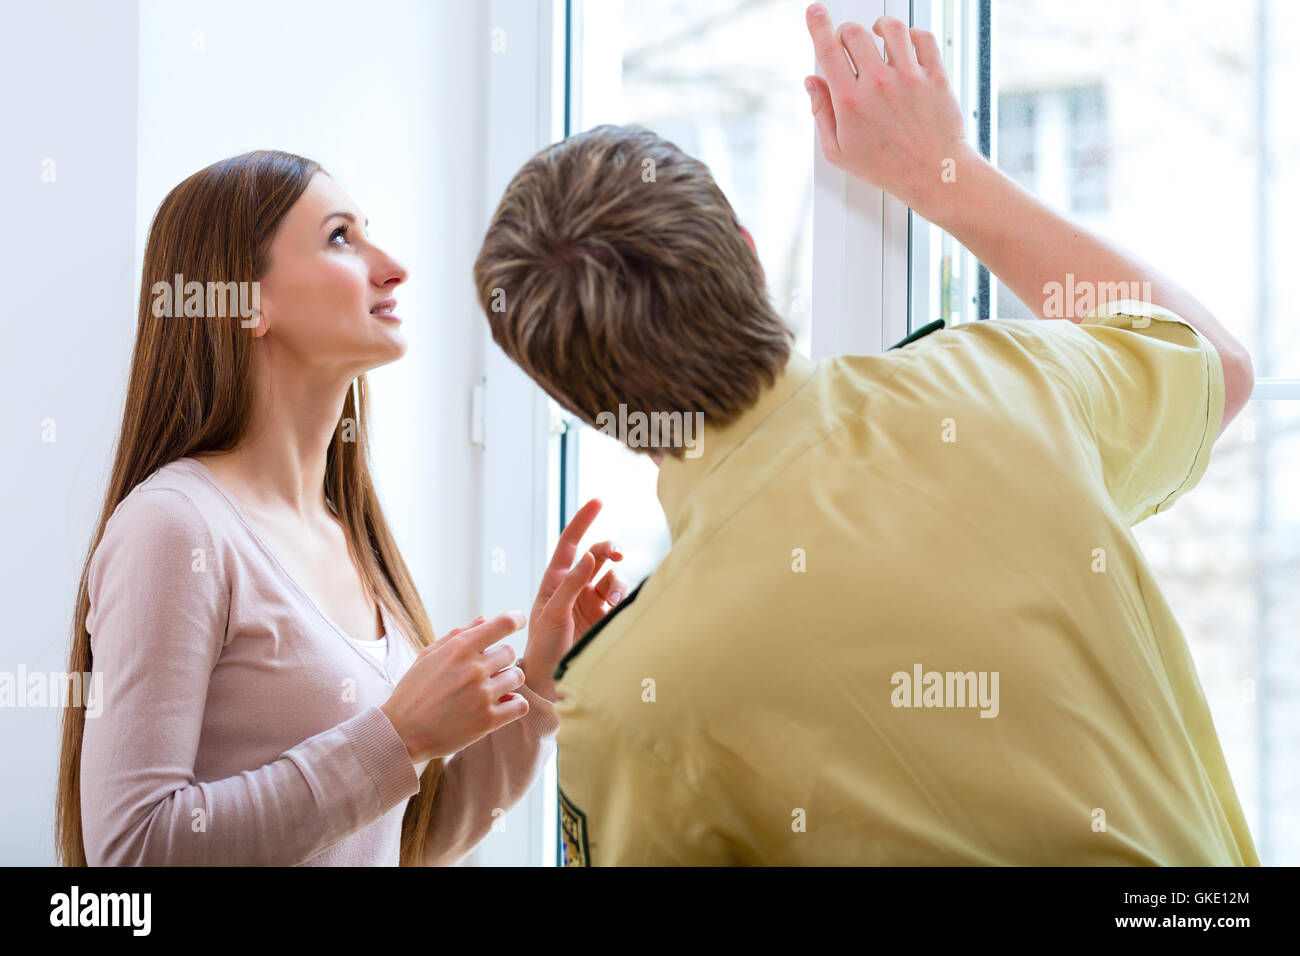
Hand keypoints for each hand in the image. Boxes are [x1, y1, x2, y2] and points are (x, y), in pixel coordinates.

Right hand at [380, 611, 528, 763]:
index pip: (503, 624)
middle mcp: (474, 669)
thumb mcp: (428, 656)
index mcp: (460, 649)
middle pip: (510, 652)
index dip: (516, 619)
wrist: (401, 733)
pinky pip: (520, 705)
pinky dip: (514, 704)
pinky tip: (502, 705)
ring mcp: (482, 695)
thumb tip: (484, 619)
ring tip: (490, 690)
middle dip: (500, 660)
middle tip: (485, 672)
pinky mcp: (488, 721)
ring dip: (507, 682)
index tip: (518, 621)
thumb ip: (457, 635)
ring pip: (517, 677)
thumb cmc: (413, 692)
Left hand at [521, 498, 628, 701]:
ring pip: (613, 576)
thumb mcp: (553, 613)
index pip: (570, 543)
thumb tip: (590, 557)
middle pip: (598, 555)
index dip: (583, 520)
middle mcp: (576, 586)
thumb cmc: (543, 647)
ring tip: (614, 601)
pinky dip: (624, 597)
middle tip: (617, 553)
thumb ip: (572, 584)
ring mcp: (593, 601)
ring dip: (617, 582)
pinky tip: (620, 607)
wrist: (553, 681)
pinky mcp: (607, 616)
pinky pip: (621, 597)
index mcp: (555, 580)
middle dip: (610, 548)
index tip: (598, 501)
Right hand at [804, 6, 973, 221]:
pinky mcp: (935, 76)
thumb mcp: (839, 151)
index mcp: (850, 103)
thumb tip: (812, 82)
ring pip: (890, 28)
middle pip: (855, 33)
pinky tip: (906, 45)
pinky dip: (912, 34)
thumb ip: (822, 113)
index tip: (815, 12)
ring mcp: (909, 78)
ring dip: (880, 26)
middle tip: (849, 43)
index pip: (828, 51)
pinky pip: (923, 37)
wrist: (933, 174)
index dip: (817, 26)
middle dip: (846, 32)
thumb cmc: (887, 167)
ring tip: (879, 35)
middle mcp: (878, 85)